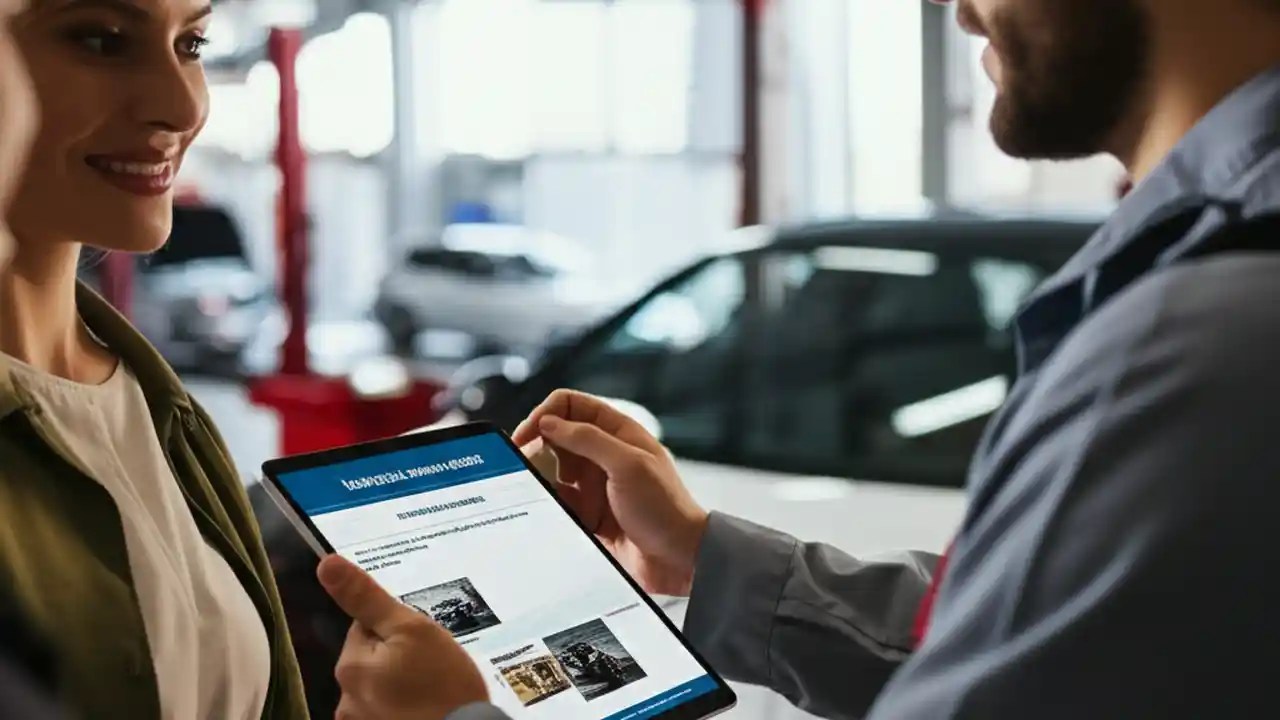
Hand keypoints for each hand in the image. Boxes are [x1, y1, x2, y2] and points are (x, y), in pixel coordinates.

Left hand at [317, 555, 487, 719]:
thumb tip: (327, 563)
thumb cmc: (443, 683)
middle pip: (370, 659)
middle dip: (396, 656)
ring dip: (399, 683)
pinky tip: (425, 708)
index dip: (397, 628)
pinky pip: (386, 711)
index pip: (365, 628)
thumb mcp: (413, 629)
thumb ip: (368, 599)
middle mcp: (345, 700)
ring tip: (431, 689)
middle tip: (431, 666)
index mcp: (350, 666)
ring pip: (379, 686)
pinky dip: (402, 707)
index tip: (422, 642)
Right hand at [513, 389, 708, 596]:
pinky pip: (558, 503)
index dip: (546, 414)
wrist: (679, 560)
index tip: (527, 436)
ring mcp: (595, 485)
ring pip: (553, 471)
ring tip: (536, 492)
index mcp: (617, 433)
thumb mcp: (627, 465)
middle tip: (522, 466)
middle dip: (537, 448)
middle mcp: (604, 455)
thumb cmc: (665, 508)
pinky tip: (547, 512)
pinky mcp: (588, 514)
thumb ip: (587, 439)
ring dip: (540, 478)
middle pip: (556, 437)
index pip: (571, 406)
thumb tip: (549, 422)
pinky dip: (548, 504)